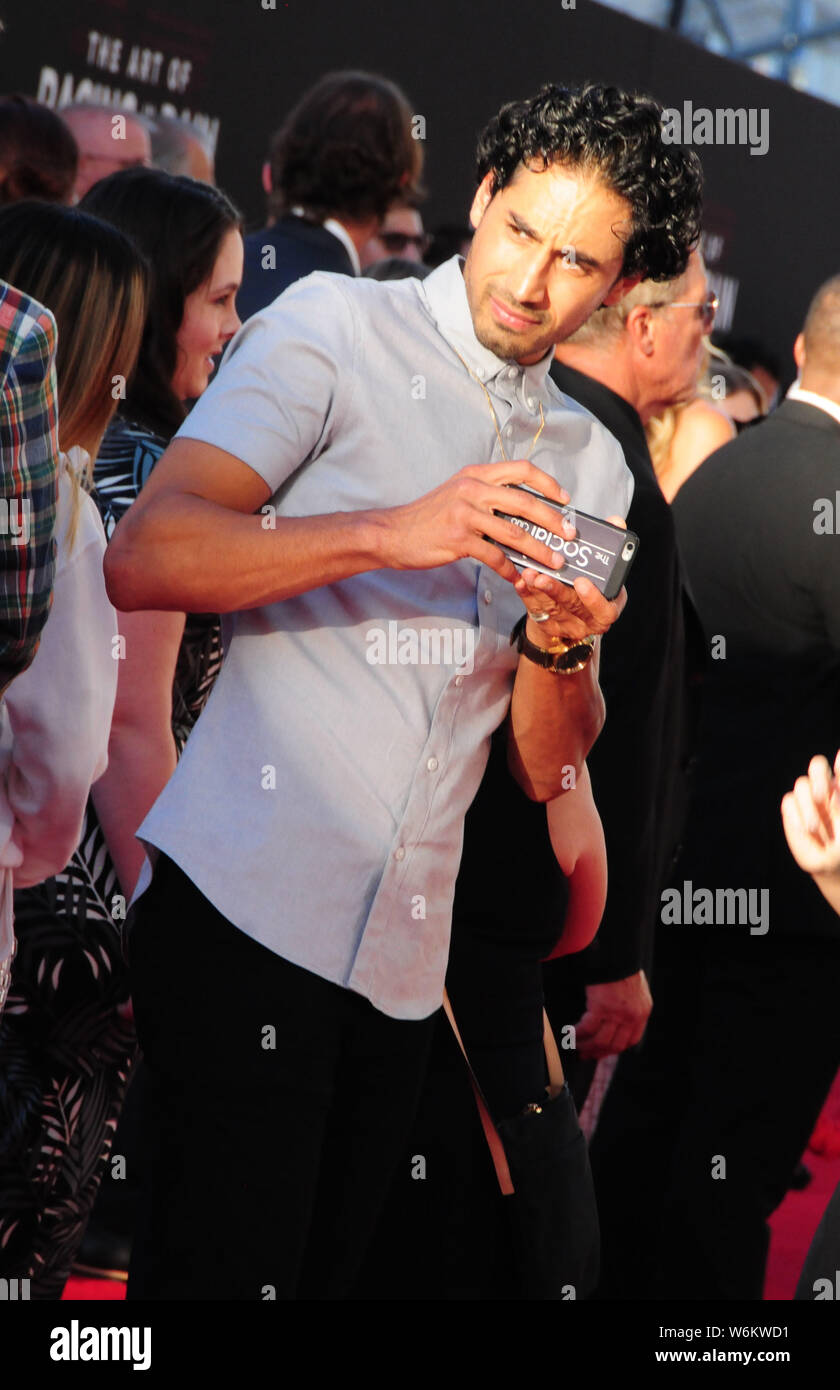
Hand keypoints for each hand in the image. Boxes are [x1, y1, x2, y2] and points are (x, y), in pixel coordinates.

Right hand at [377, 460, 574, 579]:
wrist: (392, 533)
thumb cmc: (427, 518)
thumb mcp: (457, 494)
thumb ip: (486, 496)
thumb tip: (522, 511)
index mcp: (476, 474)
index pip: (521, 470)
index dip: (547, 483)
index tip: (564, 499)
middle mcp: (472, 489)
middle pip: (525, 502)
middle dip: (553, 520)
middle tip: (570, 534)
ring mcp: (465, 514)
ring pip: (515, 533)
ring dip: (539, 550)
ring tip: (555, 561)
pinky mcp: (458, 539)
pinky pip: (494, 557)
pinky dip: (510, 570)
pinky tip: (518, 579)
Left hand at [514, 514, 627, 642]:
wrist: (574, 610)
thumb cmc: (592, 585)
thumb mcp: (605, 570)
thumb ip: (611, 546)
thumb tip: (616, 521)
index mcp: (607, 608)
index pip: (604, 610)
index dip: (593, 598)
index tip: (581, 581)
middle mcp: (588, 620)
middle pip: (572, 606)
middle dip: (556, 590)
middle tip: (543, 576)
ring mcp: (566, 624)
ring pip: (551, 607)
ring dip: (538, 590)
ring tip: (529, 573)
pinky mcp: (547, 625)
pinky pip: (535, 610)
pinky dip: (527, 595)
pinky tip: (521, 581)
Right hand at [574, 970, 651, 1059]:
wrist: (616, 955)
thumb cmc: (621, 968)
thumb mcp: (634, 991)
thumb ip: (630, 1008)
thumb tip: (616, 1022)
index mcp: (642, 1012)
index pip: (631, 1041)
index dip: (615, 1049)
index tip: (603, 1051)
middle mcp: (632, 1016)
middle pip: (615, 1045)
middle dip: (598, 1053)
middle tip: (585, 1055)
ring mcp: (617, 1013)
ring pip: (600, 1041)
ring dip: (586, 1047)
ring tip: (575, 1046)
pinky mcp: (601, 1007)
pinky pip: (587, 1028)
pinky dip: (577, 1033)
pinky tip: (571, 1033)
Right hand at [781, 752, 839, 877]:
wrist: (830, 865)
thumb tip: (837, 775)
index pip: (839, 767)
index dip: (839, 763)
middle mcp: (825, 789)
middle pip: (817, 766)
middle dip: (819, 778)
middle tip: (822, 798)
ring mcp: (808, 799)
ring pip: (801, 785)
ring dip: (807, 807)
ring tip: (814, 829)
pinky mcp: (792, 810)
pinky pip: (788, 801)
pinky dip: (795, 815)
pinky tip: (804, 830)